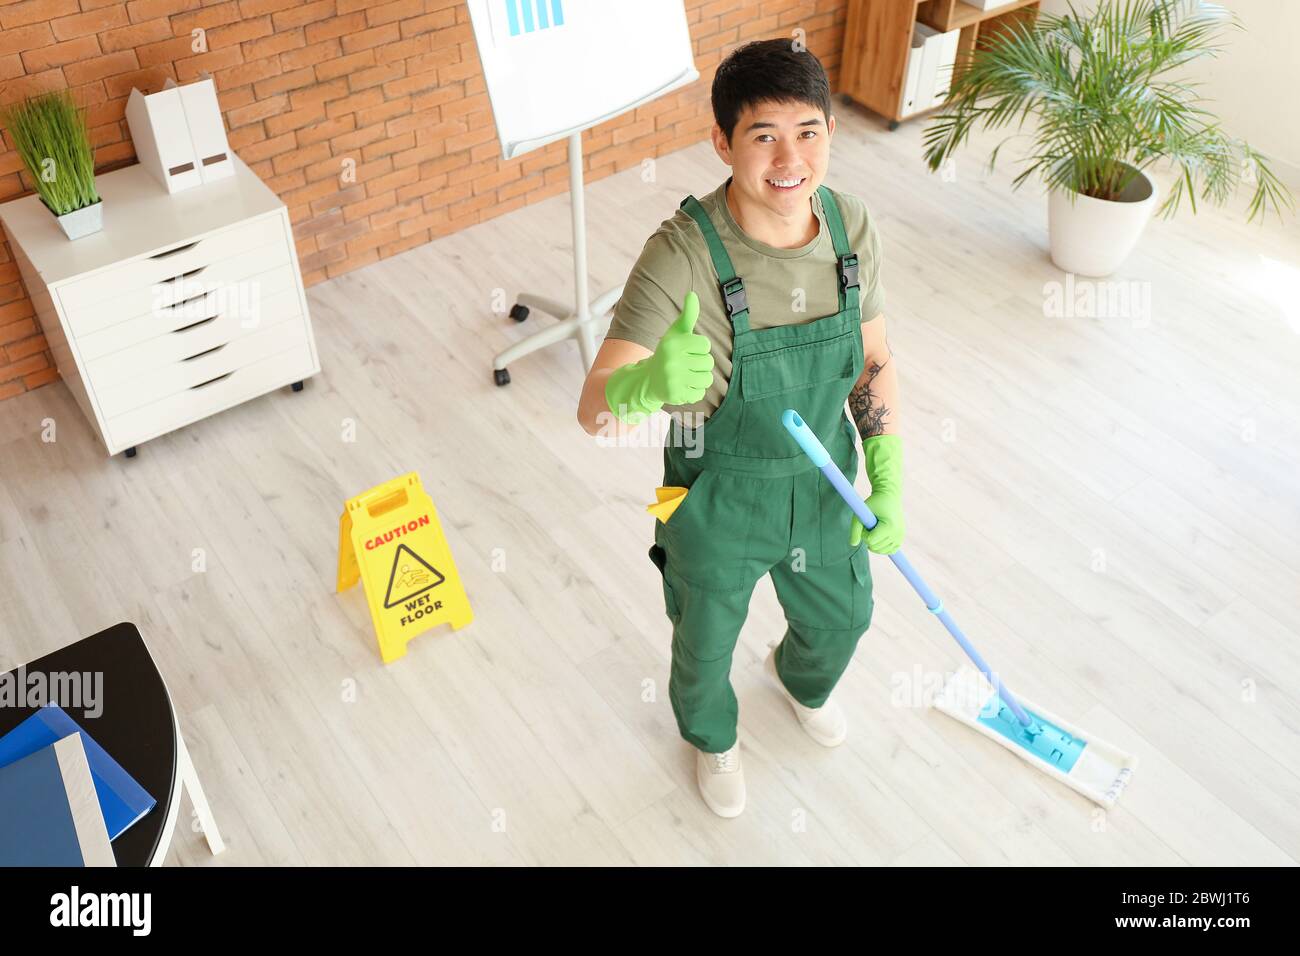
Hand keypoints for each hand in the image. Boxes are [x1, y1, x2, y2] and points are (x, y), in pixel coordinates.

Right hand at [642, 291, 713, 405]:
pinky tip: (683, 387)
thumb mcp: (676, 332)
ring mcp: (673, 379)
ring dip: (700, 378)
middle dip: (700, 364)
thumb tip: (692, 294)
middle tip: (686, 365)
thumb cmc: (668, 352)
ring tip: (686, 376)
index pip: (705, 344)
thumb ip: (688, 315)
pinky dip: (694, 392)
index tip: (688, 350)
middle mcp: (672, 360)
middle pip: (708, 362)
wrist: (648, 379)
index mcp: (673, 343)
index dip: (700, 348)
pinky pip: (700, 394)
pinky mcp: (675, 395)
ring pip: (707, 379)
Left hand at [849, 434, 903, 554]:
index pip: (873, 543)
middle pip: (877, 548)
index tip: (864, 529)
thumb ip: (855, 527)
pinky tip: (880, 531)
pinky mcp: (901, 536)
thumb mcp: (861, 510)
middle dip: (869, 538)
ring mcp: (901, 535)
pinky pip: (888, 548)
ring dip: (875, 541)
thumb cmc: (874, 498)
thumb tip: (851, 545)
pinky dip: (882, 543)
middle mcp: (899, 532)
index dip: (865, 537)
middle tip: (868, 524)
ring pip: (882, 549)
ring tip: (874, 525)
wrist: (890, 489)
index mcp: (890, 525)